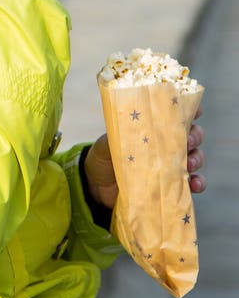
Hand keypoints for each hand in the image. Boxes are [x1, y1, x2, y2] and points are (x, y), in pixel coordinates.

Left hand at [84, 105, 205, 210]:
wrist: (98, 189)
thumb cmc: (104, 158)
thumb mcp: (106, 145)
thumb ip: (116, 139)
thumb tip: (126, 131)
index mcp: (152, 128)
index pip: (175, 114)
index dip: (189, 109)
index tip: (195, 111)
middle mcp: (165, 144)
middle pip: (192, 134)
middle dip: (195, 136)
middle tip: (188, 141)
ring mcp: (170, 164)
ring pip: (195, 157)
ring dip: (197, 159)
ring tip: (189, 164)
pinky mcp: (171, 185)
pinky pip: (193, 183)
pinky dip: (198, 183)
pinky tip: (194, 185)